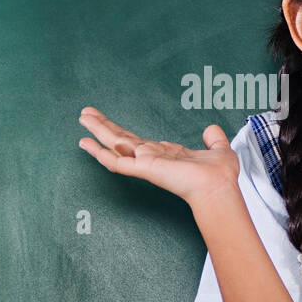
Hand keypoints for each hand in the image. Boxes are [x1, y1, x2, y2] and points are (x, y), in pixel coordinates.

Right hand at [77, 106, 240, 209]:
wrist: (218, 187)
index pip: (138, 142)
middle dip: (103, 126)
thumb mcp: (219, 150)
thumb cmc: (219, 176)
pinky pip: (117, 161)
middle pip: (121, 139)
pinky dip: (100, 153)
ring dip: (98, 131)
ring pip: (115, 145)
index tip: (111, 126)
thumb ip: (214, 140)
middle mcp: (152, 158)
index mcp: (166, 155)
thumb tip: (211, 129)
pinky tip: (86, 144)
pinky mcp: (143, 168)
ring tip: (82, 118)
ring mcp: (145, 163)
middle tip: (86, 114)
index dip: (123, 133)